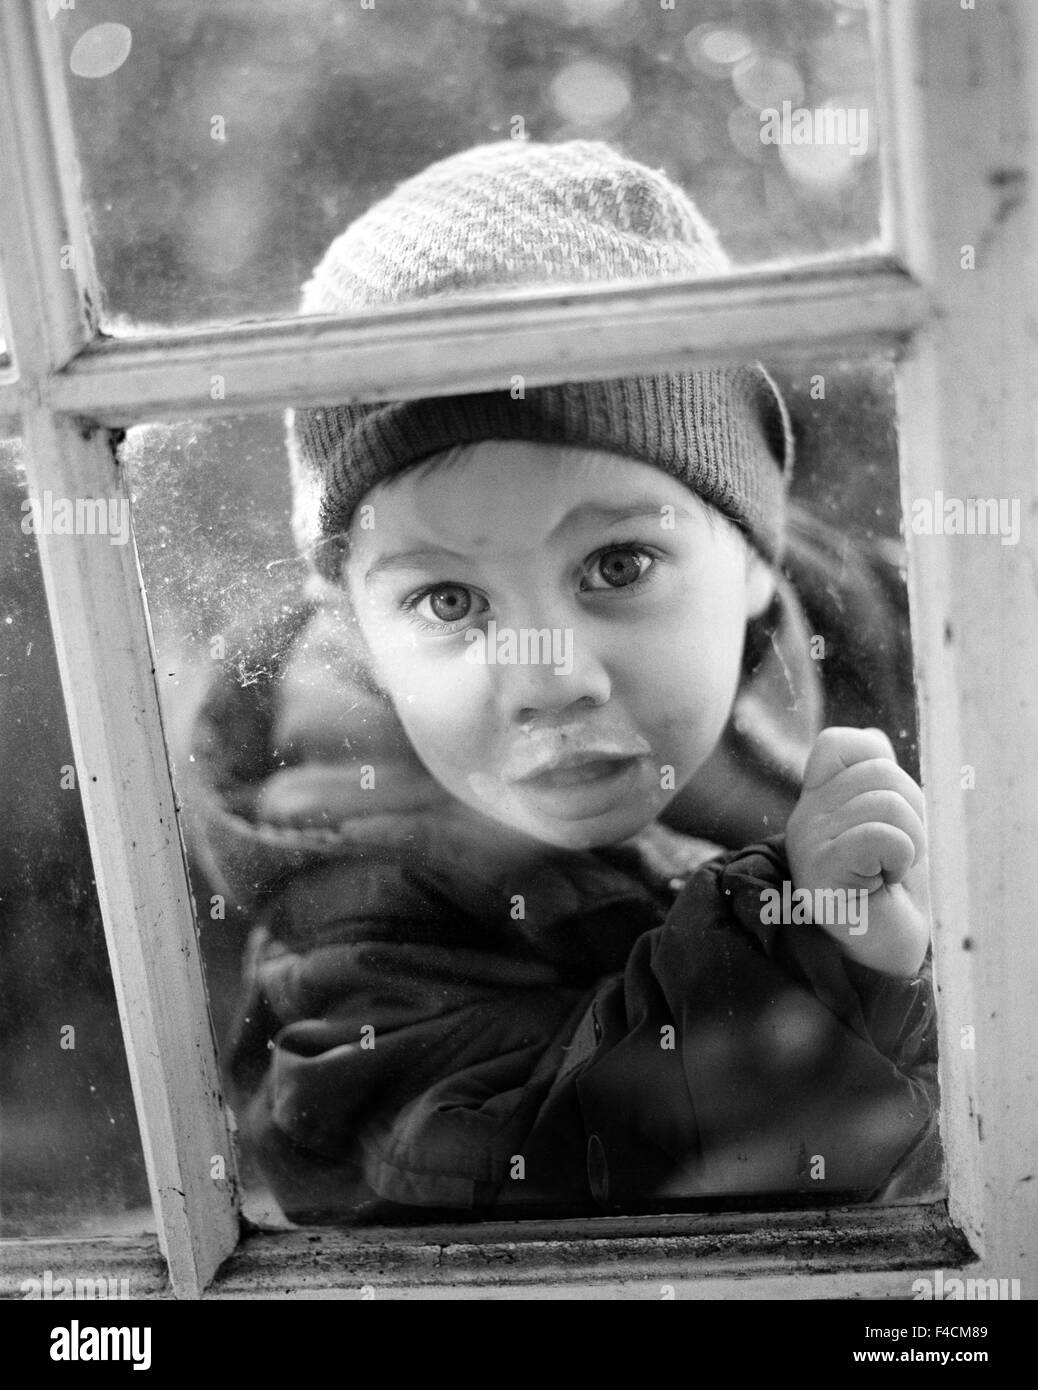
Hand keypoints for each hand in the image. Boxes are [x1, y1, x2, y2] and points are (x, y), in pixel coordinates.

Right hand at [785, 726, 930, 976]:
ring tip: (889, 871)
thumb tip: (874, 739)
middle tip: (895, 854)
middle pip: (881, 772)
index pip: (838, 743)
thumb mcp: (885, 824)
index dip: (877, 761)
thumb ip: (875, 782)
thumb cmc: (886, 891)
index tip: (884, 813)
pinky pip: (883, 837)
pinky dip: (900, 858)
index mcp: (818, 801)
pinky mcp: (822, 873)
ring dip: (910, 842)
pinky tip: (882, 881)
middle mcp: (805, 817)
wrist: (881, 954)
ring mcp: (809, 845)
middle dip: (912, 812)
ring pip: (888, 804)